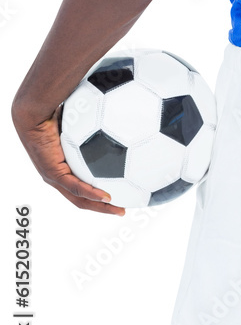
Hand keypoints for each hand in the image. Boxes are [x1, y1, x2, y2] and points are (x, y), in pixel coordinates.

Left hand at [12, 104, 126, 215]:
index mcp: (61, 169)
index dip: (97, 196)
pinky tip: (108, 197)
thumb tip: (112, 118)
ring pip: (79, 199)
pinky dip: (92, 193)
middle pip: (82, 200)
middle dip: (102, 208)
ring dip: (100, 206)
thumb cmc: (54, 114)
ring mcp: (53, 177)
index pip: (81, 189)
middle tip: (121, 210)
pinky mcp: (53, 173)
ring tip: (118, 209)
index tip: (116, 197)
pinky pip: (75, 187)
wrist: (35, 114)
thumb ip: (93, 127)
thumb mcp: (78, 125)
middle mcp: (57, 177)